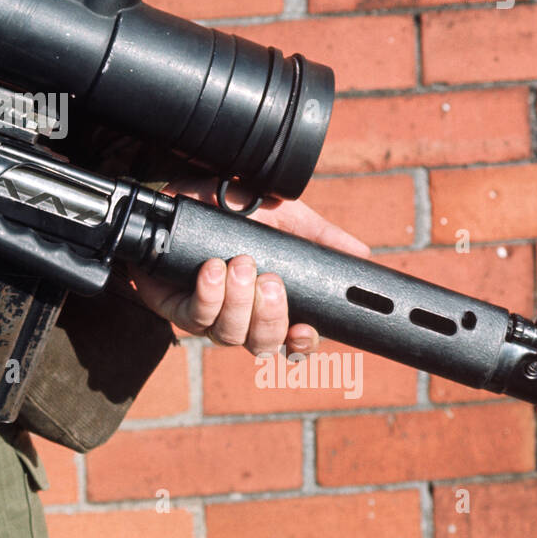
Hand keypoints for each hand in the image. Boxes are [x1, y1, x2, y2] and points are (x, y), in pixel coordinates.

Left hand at [129, 179, 369, 354]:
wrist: (184, 192)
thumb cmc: (234, 211)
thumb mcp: (284, 218)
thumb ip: (320, 237)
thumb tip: (360, 254)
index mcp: (270, 304)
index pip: (292, 342)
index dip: (301, 345)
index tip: (304, 330)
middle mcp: (241, 317)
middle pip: (263, 345)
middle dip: (270, 317)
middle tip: (269, 280)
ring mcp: (208, 316)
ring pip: (230, 334)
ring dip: (238, 302)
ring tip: (239, 264)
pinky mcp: (176, 308)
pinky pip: (195, 318)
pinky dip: (208, 296)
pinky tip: (212, 270)